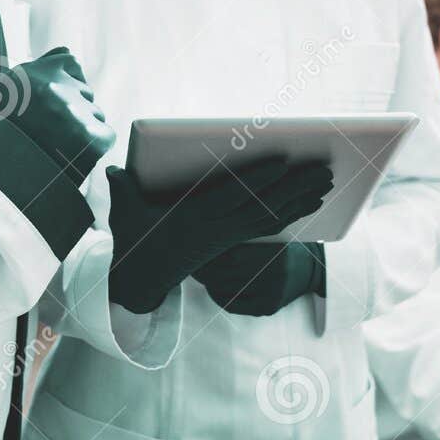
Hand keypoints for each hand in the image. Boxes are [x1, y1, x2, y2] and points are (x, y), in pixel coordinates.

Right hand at [0, 47, 115, 188]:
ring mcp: (74, 109)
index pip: (70, 62)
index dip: (66, 83)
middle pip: (84, 90)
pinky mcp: (91, 134)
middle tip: (52, 131)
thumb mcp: (7, 93)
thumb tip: (66, 52)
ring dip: (83, 128)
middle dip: (74, 108)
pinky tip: (71, 156)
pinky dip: (94, 147)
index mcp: (33, 72)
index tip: (55, 101)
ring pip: (94, 113)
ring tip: (57, 146)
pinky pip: (105, 135)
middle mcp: (55, 86)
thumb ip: (37, 70)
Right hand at [107, 158, 331, 314]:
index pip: (230, 196)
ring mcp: (228, 238)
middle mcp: (216, 230)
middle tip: (324, 170)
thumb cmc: (134, 237)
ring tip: (326, 184)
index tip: (281, 161)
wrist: (143, 278)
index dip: (256, 179)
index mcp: (191, 219)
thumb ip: (121, 188)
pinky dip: (292, 214)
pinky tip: (310, 202)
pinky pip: (269, 228)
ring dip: (301, 200)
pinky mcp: (233, 242)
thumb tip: (112, 169)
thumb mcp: (123, 213)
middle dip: (294, 188)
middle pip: (262, 206)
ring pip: (271, 217)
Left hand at [192, 241, 325, 315]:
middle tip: (192, 263)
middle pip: (226, 276)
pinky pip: (234, 306)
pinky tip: (214, 288)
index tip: (196, 249)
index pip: (232, 258)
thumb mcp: (271, 236)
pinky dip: (220, 297)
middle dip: (205, 270)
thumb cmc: (284, 247)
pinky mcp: (267, 309)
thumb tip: (208, 237)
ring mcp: (271, 295)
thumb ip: (246, 237)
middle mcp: (274, 277)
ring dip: (209, 284)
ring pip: (227, 292)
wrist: (310, 269)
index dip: (211, 256)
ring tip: (201, 274)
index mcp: (274, 254)